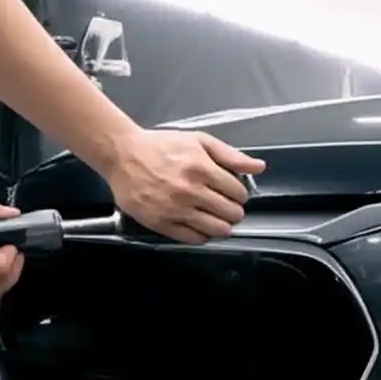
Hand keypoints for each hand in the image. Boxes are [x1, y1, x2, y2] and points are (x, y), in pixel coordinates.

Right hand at [103, 128, 266, 244]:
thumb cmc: (161, 146)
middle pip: (231, 213)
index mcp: (201, 168)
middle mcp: (189, 191)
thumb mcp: (198, 141)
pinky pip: (192, 238)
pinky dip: (202, 235)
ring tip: (217, 218)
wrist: (122, 154)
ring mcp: (174, 209)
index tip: (234, 193)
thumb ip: (231, 155)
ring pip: (216, 229)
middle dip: (234, 211)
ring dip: (222, 226)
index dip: (240, 194)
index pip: (238, 192)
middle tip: (227, 207)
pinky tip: (201, 226)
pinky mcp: (160, 222)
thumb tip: (259, 166)